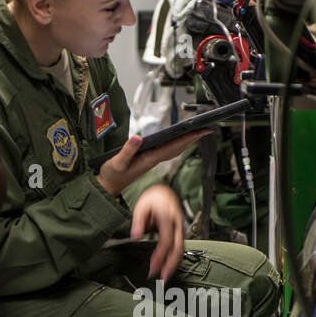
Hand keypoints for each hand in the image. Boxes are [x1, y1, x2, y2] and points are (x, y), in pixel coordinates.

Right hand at [95, 128, 211, 197]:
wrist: (108, 187)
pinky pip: (167, 150)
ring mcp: (152, 160)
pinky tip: (179, 140)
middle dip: (193, 138)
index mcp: (149, 159)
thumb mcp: (117, 162)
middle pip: (178, 148)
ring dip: (186, 141)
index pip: (173, 146)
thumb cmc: (112, 175)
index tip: (200, 131)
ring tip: (198, 132)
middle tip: (207, 129)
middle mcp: (153, 160)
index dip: (187, 138)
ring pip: (174, 149)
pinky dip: (176, 144)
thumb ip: (127, 150)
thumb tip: (138, 138)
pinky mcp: (148, 160)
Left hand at [130, 184, 184, 280]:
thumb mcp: (141, 207)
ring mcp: (181, 228)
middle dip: (170, 265)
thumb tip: (135, 237)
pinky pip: (180, 248)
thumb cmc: (152, 199)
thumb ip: (138, 222)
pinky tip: (168, 268)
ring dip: (173, 265)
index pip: (166, 241)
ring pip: (181, 250)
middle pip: (177, 248)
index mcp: (167, 217)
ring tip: (164, 277)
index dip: (160, 256)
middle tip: (162, 279)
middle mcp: (177, 224)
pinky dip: (175, 259)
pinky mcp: (180, 233)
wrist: (164, 192)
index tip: (152, 267)